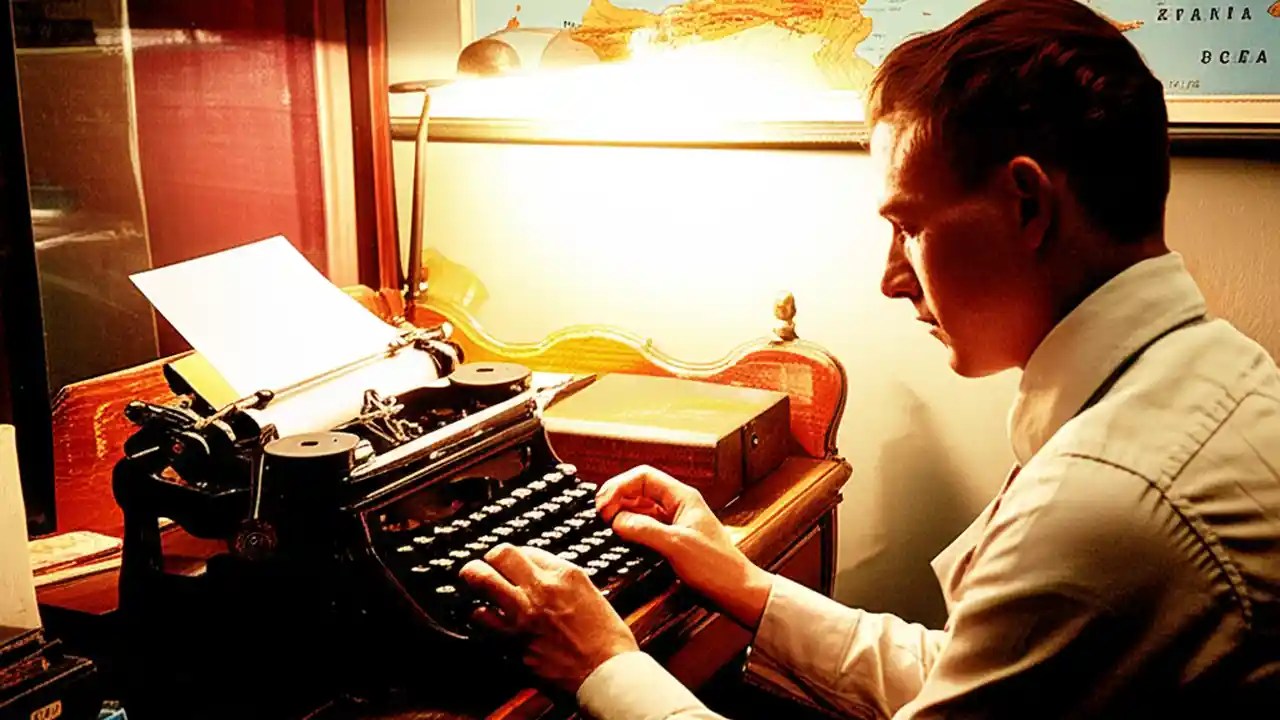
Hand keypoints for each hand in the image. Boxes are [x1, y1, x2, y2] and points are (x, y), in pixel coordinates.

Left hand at [459, 544, 638, 693]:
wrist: (606, 674)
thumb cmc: (607, 639)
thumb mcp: (590, 593)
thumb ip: (561, 580)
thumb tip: (540, 573)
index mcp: (565, 575)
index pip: (525, 550)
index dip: (515, 557)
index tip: (512, 564)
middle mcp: (541, 589)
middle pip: (498, 556)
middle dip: (487, 559)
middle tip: (483, 566)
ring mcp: (523, 615)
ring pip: (481, 582)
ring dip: (476, 584)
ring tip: (476, 587)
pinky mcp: (512, 640)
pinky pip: (482, 620)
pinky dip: (480, 616)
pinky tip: (485, 617)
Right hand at [596, 465, 773, 629]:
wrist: (735, 590)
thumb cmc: (717, 567)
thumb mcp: (676, 545)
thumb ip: (644, 530)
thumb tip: (616, 520)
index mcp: (682, 497)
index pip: (643, 476)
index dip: (620, 486)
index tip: (604, 504)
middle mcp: (677, 505)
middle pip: (639, 489)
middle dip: (618, 497)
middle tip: (601, 514)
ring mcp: (674, 521)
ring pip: (640, 507)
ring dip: (622, 512)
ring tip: (608, 524)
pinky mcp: (672, 538)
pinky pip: (645, 525)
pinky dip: (631, 527)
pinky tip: (622, 535)